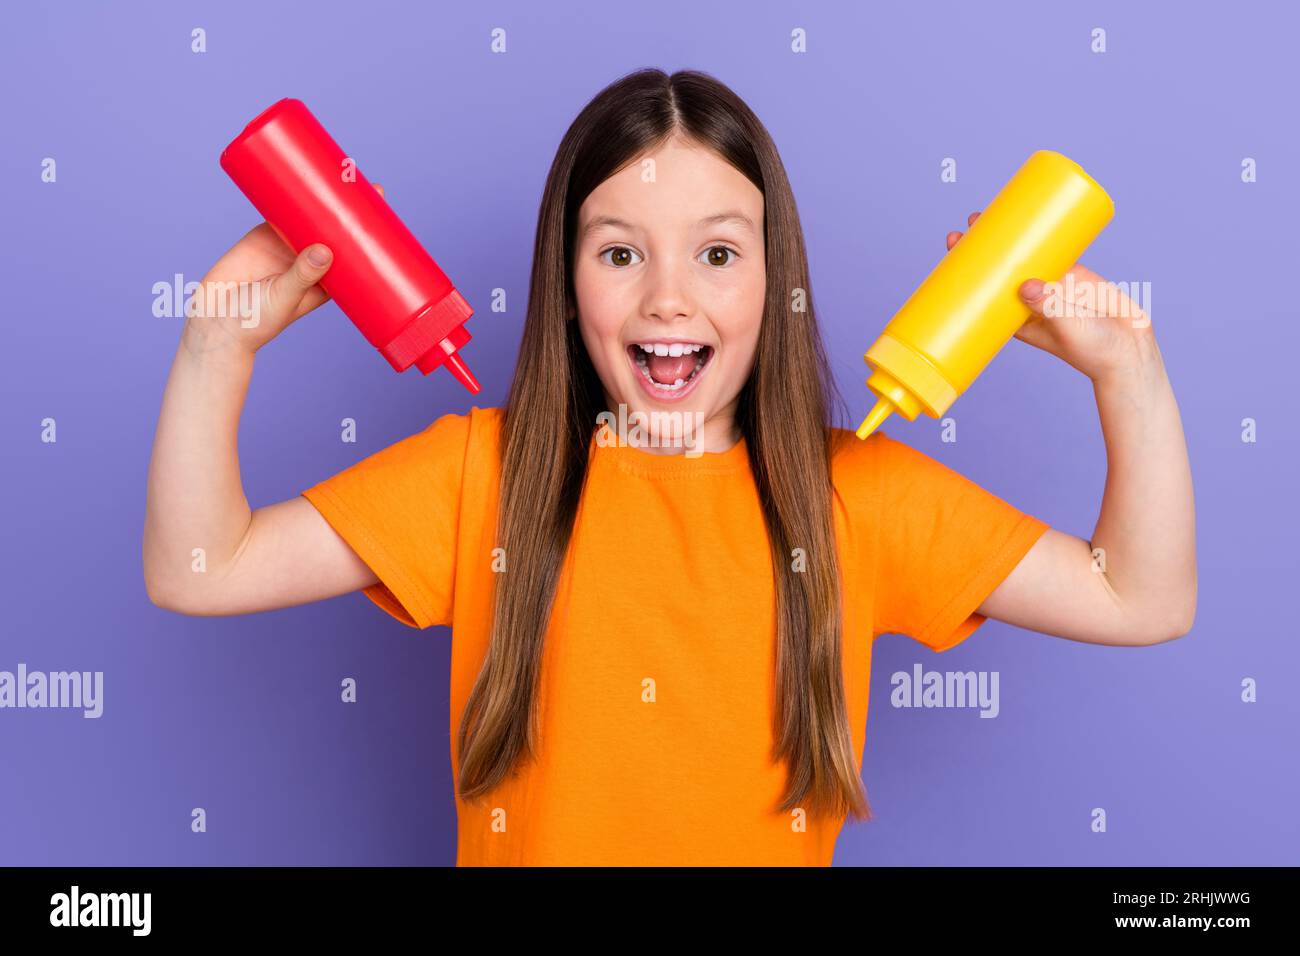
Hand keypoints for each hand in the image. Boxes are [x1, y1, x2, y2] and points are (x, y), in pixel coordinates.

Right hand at [183, 183, 384, 355]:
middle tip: (372, 187)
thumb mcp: (284, 298)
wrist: (216, 320)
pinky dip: (294, 194)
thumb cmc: (255, 321)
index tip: (387, 219)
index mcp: (326, 283)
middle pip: (340, 232)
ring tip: (344, 176)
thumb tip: (326, 250)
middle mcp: (311, 262)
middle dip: (355, 212)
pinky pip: (283, 209)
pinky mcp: (265, 234)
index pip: (356, 257)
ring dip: (327, 199)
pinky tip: (306, 176)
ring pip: (314, 217)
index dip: (371, 239)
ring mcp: (289, 246)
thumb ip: (302, 275)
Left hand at [946, 210, 1156, 381]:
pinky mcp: (1072, 273)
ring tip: (989, 215)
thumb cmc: (1092, 350)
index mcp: (1015, 320)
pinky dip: (1040, 234)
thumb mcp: (1066, 329)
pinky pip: (1051, 248)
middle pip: (997, 270)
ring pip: (1021, 256)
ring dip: (1006, 237)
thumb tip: (1026, 285)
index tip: (953, 256)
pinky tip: (1028, 214)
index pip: (983, 294)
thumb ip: (1049, 307)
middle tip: (967, 226)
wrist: (1128, 348)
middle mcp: (1027, 301)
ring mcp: (1049, 285)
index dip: (966, 276)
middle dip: (980, 249)